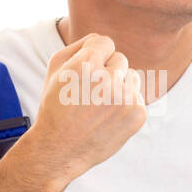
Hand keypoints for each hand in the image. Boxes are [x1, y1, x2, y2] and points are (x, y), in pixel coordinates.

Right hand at [29, 33, 146, 183]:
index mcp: (86, 65)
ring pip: (132, 76)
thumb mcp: (55, 70)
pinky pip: (137, 96)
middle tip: (89, 94)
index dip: (95, 57)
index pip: (105, 42)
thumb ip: (79, 46)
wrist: (61, 150)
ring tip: (99, 105)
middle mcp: (107, 80)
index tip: (86, 73)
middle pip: (120, 59)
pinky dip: (125, 105)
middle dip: (107, 72)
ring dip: (119, 86)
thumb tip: (102, 41)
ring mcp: (125, 98)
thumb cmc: (56, 107)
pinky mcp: (137, 114)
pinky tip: (108, 117)